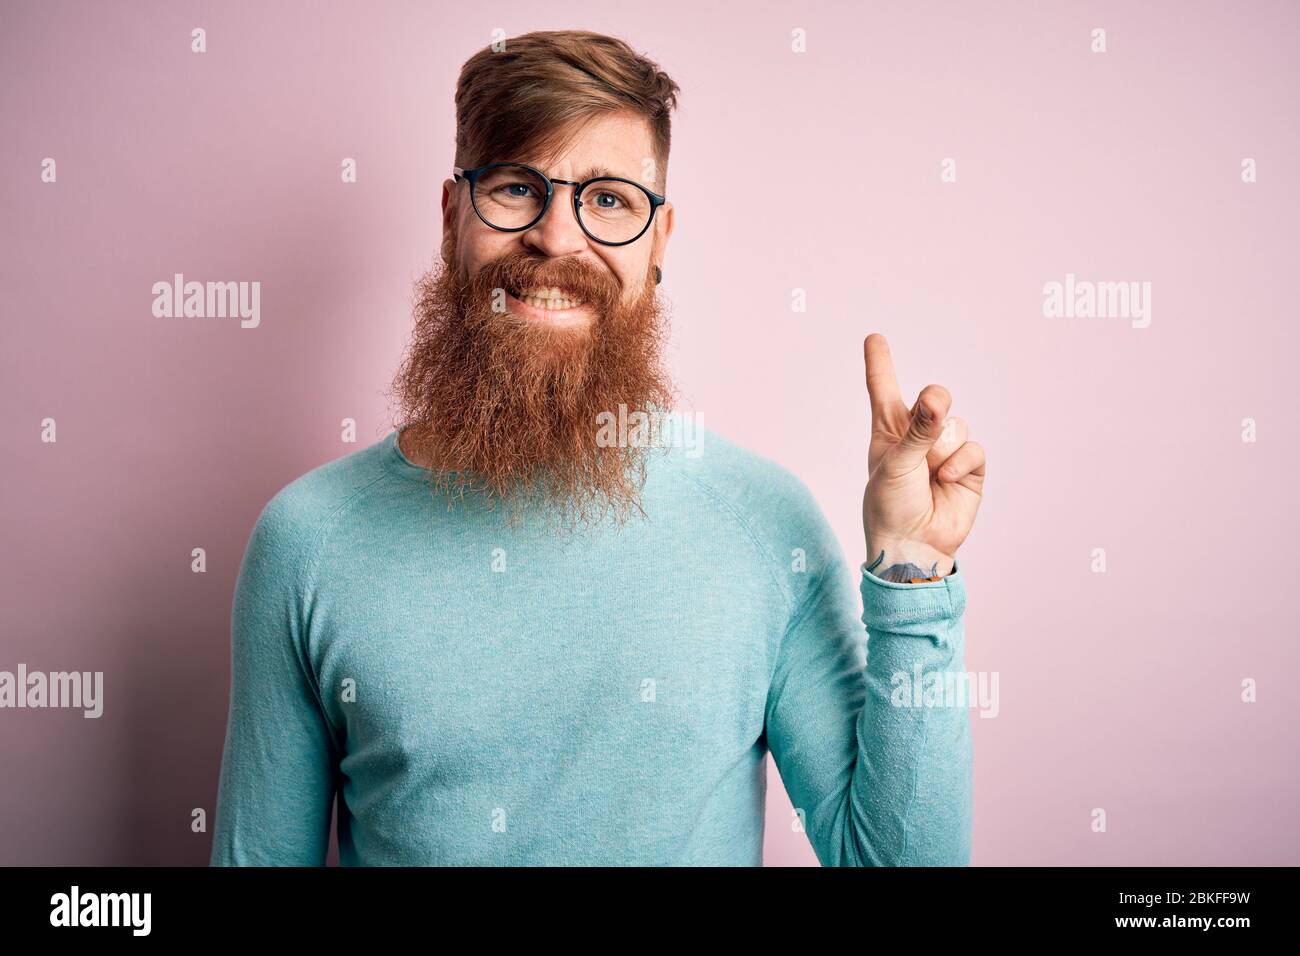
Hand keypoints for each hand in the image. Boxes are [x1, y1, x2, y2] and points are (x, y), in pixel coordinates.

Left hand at [861, 333, 984, 580]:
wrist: (912, 547)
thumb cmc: (890, 507)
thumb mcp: (894, 465)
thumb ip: (917, 431)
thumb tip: (936, 399)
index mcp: (888, 431)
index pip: (883, 389)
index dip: (880, 363)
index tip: (874, 338)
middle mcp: (917, 436)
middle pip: (935, 397)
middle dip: (934, 405)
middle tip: (929, 415)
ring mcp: (945, 451)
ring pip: (956, 425)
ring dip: (941, 449)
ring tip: (928, 476)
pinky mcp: (969, 468)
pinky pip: (973, 447)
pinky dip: (959, 463)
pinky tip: (944, 482)